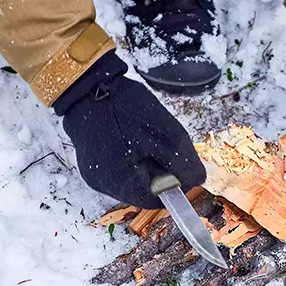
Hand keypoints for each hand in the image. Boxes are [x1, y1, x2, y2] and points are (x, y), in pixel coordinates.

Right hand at [54, 52, 205, 208]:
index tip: (181, 166)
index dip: (174, 185)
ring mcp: (94, 175)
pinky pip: (118, 169)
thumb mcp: (168, 133)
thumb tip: (197, 180)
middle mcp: (104, 185)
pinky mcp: (90, 163)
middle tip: (162, 145)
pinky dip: (130, 159)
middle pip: (143, 191)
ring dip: (145, 164)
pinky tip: (129, 137)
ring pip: (132, 180)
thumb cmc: (127, 106)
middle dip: (159, 172)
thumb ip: (185, 162)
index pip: (157, 200)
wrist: (88, 84)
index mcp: (121, 182)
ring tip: (144, 138)